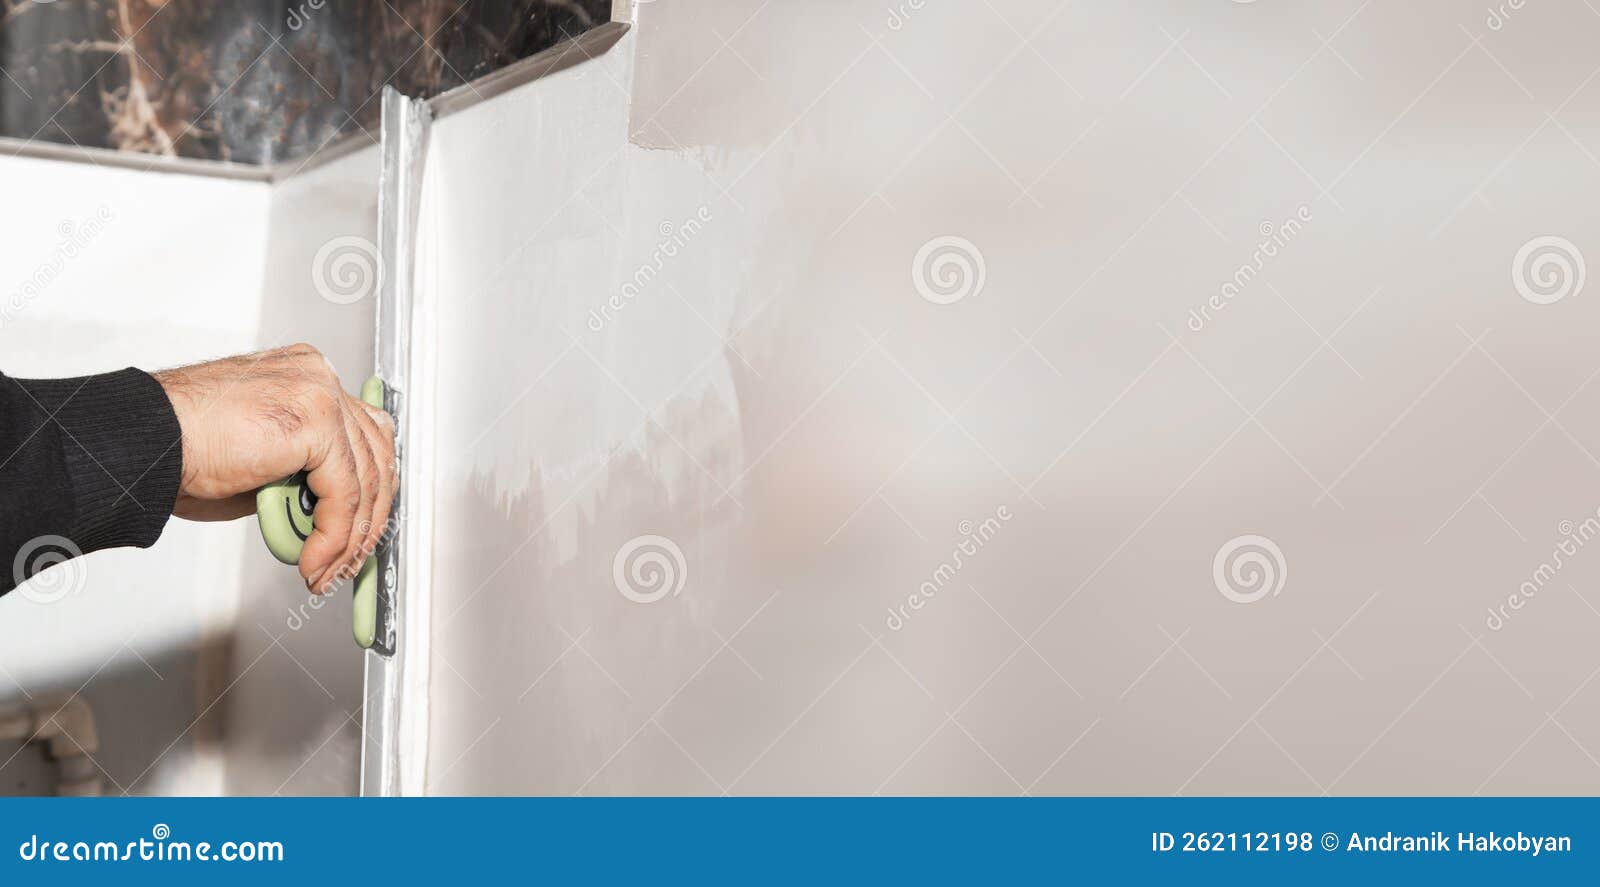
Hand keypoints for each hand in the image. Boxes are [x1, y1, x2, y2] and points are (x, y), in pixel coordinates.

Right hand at [154, 344, 396, 594]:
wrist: (147, 443)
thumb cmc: (185, 450)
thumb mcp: (263, 463)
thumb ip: (305, 474)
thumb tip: (333, 513)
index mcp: (307, 377)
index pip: (364, 435)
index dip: (370, 491)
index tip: (359, 532)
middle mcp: (318, 377)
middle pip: (375, 454)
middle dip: (368, 518)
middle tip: (349, 559)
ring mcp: (319, 394)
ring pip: (365, 479)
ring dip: (349, 538)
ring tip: (326, 570)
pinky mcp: (315, 421)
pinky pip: (343, 494)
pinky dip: (333, 537)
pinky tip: (315, 560)